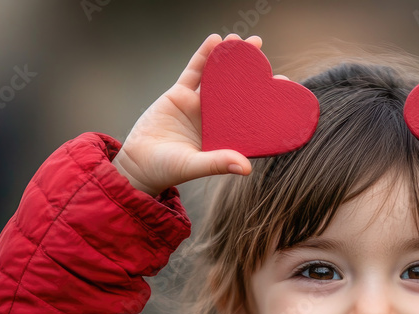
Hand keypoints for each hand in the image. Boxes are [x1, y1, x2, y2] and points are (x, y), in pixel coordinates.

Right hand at [112, 33, 259, 196]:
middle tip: (259, 47)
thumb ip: (217, 163)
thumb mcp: (193, 165)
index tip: (280, 82)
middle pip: (236, 90)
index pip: (249, 114)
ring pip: (216, 77)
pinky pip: (194, 72)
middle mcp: (216, 118)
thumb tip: (246, 168)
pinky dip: (203, 56)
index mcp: (226, 135)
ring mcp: (198, 105)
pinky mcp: (179, 95)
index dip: (264, 98)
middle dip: (248, 69)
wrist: (138, 163)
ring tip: (239, 39)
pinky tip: (215, 40)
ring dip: (227, 57)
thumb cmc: (167, 170)